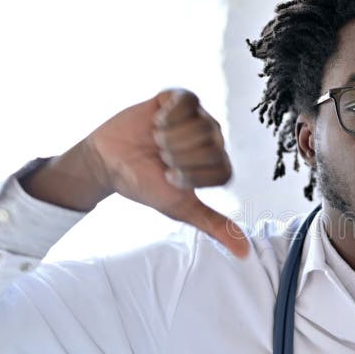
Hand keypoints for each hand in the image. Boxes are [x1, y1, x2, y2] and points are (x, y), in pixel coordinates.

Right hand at [85, 88, 248, 257]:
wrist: (109, 161)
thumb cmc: (146, 184)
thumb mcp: (181, 208)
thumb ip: (214, 225)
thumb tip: (245, 254)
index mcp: (218, 166)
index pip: (222, 171)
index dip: (192, 176)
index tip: (170, 178)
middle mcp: (214, 141)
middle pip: (213, 147)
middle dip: (180, 156)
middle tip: (161, 158)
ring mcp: (198, 117)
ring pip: (201, 124)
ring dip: (172, 137)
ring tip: (156, 141)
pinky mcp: (180, 99)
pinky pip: (188, 101)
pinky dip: (169, 115)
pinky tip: (156, 122)